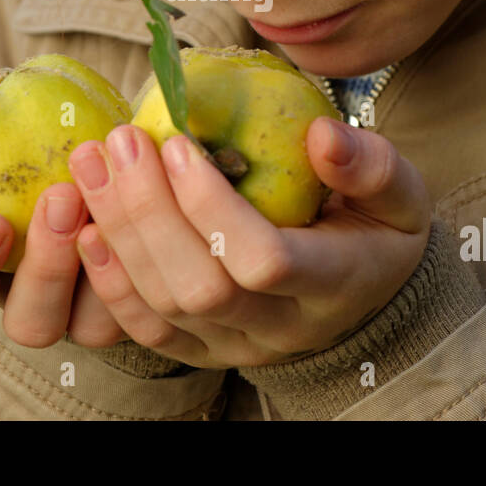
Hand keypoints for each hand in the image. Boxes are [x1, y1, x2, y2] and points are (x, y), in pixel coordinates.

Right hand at [0, 86, 128, 348]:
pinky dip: (145, 253)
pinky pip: (144, 298)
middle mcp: (34, 305)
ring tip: (107, 197)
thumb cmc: (19, 148)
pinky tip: (154, 196)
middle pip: (29, 324)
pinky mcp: (140, 301)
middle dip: (45, 267)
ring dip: (98, 263)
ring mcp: (89, 312)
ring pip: (90, 324)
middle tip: (61, 198)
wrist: (99, 152)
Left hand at [67, 118, 430, 368]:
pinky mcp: (201, 350)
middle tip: (120, 143)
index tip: (179, 144)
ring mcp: (236, 347)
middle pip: (199, 288)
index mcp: (334, 284)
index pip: (263, 262)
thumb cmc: (378, 229)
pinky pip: (145, 330)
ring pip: (163, 307)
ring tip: (91, 165)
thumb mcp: (401, 193)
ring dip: (118, 233)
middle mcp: (281, 329)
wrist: (367, 294)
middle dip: (147, 212)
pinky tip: (85, 225)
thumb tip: (323, 135)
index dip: (212, 207)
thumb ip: (372, 165)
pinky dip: (109, 279)